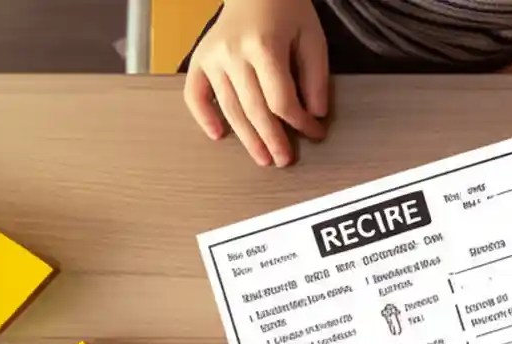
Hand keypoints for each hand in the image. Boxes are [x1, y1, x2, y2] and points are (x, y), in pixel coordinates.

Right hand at [184, 0, 328, 166]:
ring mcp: (213, 58)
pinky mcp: (199, 59)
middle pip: (254, 110)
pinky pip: (195, 94)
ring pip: (230, 108)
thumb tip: (315, 114)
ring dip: (247, 138)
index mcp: (264, 46)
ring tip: (263, 158)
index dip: (300, 123)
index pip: (282, 100)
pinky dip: (204, 117)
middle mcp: (233, 53)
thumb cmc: (286, 10)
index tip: (315, 132)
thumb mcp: (312, 37)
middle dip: (273, 140)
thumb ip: (316, 76)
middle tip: (285, 160)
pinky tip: (218, 135)